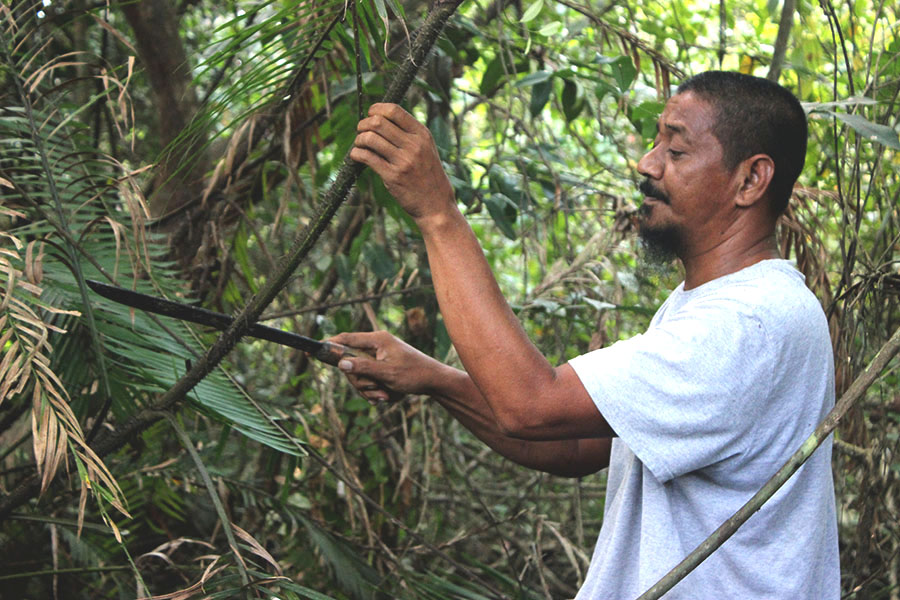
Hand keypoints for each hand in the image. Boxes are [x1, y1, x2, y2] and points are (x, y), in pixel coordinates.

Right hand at [329, 330, 445, 402]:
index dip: (328, 344)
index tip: (312, 349)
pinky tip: (386, 396)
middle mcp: (376, 346)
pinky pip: (368, 380)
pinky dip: (375, 390)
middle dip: (360, 381)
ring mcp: (379, 357)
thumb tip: (341, 363)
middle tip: (376, 390)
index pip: (346, 338)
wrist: (435, 382)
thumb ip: (363, 368)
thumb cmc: (415, 375)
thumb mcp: (387, 374)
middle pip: (350, 362)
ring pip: (359, 374)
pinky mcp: (382, 367)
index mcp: (377, 340)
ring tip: (386, 395)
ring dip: (369, 388)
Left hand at [349, 103, 455, 223]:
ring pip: (370, 138)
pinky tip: (357, 157)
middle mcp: (414, 145)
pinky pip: (367, 157)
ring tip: (360, 145)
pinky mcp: (392, 176)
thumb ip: (409, 134)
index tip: (370, 115)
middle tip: (361, 131)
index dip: (376, 109)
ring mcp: (403, 161)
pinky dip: (356, 154)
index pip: (394, 110)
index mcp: (422, 134)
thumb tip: (380, 118)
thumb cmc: (428, 176)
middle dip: (363, 124)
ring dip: (359, 140)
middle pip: (378, 122)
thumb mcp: (427, 149)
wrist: (436, 205)